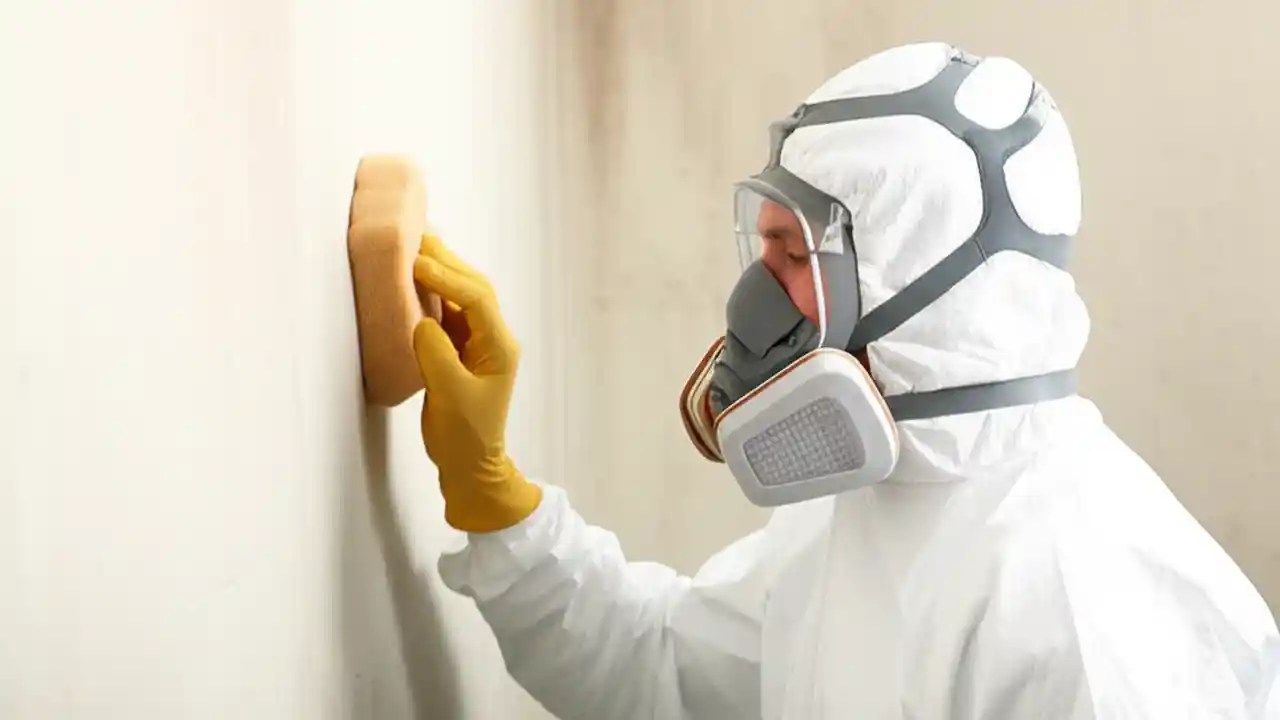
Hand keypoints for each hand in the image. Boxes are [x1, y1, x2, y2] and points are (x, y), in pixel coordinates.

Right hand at [412, 233, 541, 531]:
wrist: (470, 466)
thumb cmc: (464, 437)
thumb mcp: (449, 398)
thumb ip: (437, 356)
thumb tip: (424, 321)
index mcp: (500, 347)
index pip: (476, 300)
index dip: (448, 278)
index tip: (418, 264)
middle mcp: (494, 339)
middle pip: (474, 288)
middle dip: (446, 261)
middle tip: (415, 236)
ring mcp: (479, 343)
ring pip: (462, 295)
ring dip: (441, 270)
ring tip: (414, 246)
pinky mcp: (462, 350)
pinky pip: (450, 311)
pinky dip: (433, 291)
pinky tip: (414, 278)